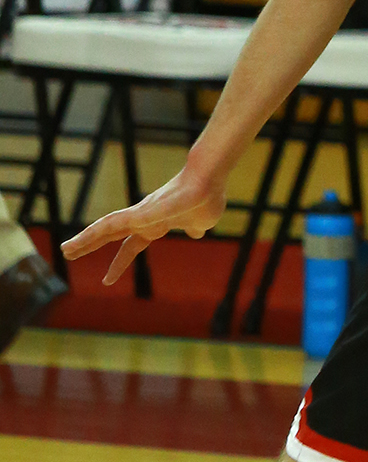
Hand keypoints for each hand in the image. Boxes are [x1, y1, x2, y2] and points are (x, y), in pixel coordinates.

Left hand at [62, 166, 225, 284]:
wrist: (209, 182)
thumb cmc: (205, 199)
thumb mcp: (200, 223)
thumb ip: (194, 229)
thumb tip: (196, 233)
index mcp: (154, 227)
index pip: (131, 246)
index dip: (119, 262)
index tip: (107, 279)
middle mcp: (142, 220)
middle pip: (108, 234)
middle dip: (87, 244)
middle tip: (67, 252)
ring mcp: (140, 214)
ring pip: (105, 227)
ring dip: (84, 239)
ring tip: (65, 249)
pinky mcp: (141, 211)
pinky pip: (114, 222)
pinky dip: (98, 230)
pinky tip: (87, 237)